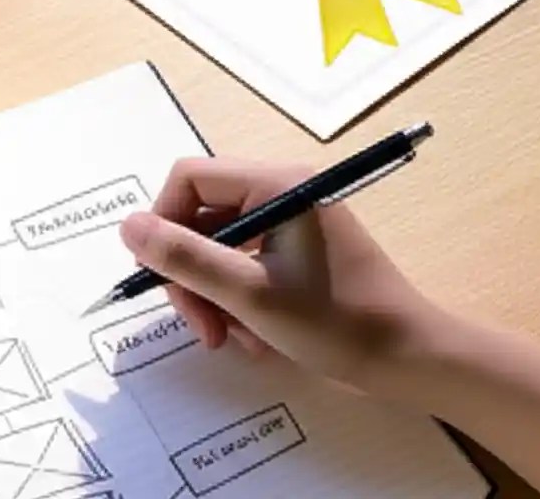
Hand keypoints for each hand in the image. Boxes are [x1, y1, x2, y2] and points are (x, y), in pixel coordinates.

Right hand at [119, 157, 448, 394]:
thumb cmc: (336, 322)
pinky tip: (253, 336)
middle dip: (190, 274)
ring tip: (231, 339)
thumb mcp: (248, 294)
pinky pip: (243, 263)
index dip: (162, 224)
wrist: (412, 360)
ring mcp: (292, 221)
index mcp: (276, 184)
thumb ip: (183, 257)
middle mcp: (283, 191)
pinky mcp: (298, 249)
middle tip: (201, 326)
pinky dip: (237, 299)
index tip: (160, 277)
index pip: (188, 180)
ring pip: (217, 247)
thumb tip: (127, 226)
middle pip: (200, 217)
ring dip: (212, 295)